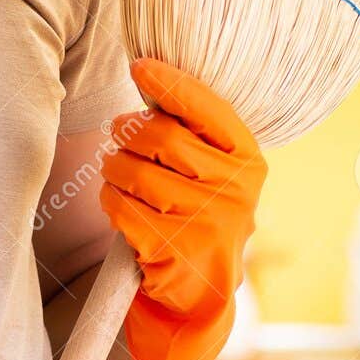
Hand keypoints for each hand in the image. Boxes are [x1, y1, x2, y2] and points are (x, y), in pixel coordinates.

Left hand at [99, 58, 266, 359]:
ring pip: (136, 171)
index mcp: (248, 161)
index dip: (169, 83)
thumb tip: (148, 74)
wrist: (201, 292)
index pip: (207, 108)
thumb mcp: (213, 174)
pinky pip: (122, 206)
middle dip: (129, 130)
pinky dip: (110, 199)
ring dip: (114, 166)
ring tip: (115, 169)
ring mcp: (207, 222)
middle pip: (163, 135)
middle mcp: (235, 190)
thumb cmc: (198, 215)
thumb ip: (193, 133)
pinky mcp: (174, 249)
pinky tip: (117, 202)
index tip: (140, 66)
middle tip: (118, 133)